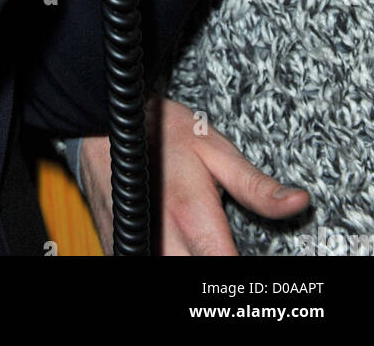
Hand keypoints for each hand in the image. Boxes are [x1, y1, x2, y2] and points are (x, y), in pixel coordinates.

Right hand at [79, 96, 310, 255]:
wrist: (103, 123)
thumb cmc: (161, 132)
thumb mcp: (216, 150)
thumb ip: (256, 186)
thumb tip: (299, 202)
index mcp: (192, 220)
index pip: (228, 271)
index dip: (246, 276)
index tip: (248, 255)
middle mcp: (163, 241)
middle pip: (197, 279)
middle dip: (215, 262)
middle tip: (222, 243)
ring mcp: (138, 248)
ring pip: (173, 273)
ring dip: (190, 260)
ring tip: (199, 240)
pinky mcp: (122, 250)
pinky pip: (150, 264)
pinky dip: (169, 257)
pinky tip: (178, 242)